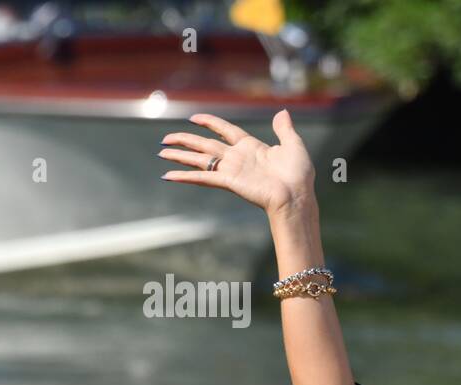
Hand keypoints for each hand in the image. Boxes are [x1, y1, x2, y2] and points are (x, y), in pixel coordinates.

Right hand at [159, 110, 314, 215]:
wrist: (296, 196)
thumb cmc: (299, 175)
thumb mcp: (293, 145)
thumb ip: (284, 129)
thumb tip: (282, 112)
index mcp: (251, 147)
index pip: (225, 130)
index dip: (210, 122)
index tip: (194, 117)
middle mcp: (238, 157)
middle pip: (205, 145)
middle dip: (185, 140)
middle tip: (166, 139)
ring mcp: (231, 170)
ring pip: (199, 159)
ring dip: (180, 155)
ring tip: (162, 152)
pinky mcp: (229, 182)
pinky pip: (203, 177)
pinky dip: (185, 176)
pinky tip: (168, 175)